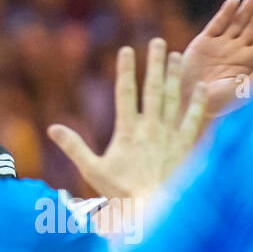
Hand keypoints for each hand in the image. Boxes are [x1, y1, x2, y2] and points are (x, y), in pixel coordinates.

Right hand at [48, 39, 207, 200]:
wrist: (155, 209)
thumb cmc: (122, 192)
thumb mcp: (92, 170)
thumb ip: (74, 146)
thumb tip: (52, 128)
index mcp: (127, 130)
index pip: (125, 93)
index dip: (125, 70)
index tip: (126, 50)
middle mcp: (150, 127)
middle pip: (152, 89)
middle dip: (155, 63)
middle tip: (158, 42)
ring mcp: (170, 135)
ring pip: (173, 99)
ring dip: (174, 76)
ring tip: (177, 55)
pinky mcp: (186, 146)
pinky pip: (193, 120)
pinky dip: (197, 102)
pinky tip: (200, 86)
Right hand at [181, 0, 252, 116]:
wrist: (190, 101)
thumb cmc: (220, 102)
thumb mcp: (244, 91)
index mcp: (251, 61)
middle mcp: (238, 50)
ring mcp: (221, 44)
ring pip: (238, 22)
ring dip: (247, 8)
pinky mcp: (204, 41)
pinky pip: (217, 24)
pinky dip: (225, 13)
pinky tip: (234, 2)